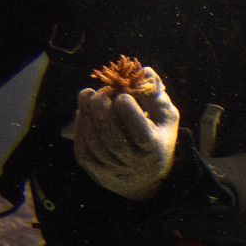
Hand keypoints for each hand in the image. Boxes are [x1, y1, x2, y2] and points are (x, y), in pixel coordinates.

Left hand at [70, 68, 179, 200]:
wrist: (146, 175)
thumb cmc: (157, 135)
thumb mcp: (165, 115)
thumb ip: (155, 93)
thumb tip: (143, 70)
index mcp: (156, 148)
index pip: (142, 134)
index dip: (130, 114)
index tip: (122, 96)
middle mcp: (136, 164)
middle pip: (115, 140)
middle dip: (103, 113)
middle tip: (97, 92)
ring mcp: (115, 170)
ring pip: (96, 145)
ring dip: (87, 117)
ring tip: (86, 95)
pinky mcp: (98, 173)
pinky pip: (84, 152)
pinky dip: (80, 130)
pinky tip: (82, 113)